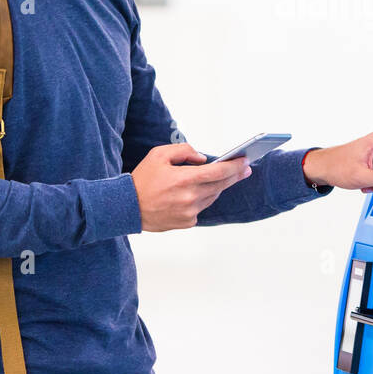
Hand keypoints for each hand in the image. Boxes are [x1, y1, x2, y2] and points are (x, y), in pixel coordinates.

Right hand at [131, 143, 249, 231]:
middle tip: (245, 168)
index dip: (234, 166)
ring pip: (212, 196)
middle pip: (220, 185)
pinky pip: (202, 208)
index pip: (218, 172)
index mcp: (184, 179)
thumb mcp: (159, 154)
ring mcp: (189, 212)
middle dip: (234, 175)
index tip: (245, 161)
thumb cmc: (143, 179)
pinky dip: (203, 198)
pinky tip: (199, 192)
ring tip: (223, 177)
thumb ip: (184, 151)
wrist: (128, 208)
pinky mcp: (187, 222)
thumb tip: (203, 159)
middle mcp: (189, 197)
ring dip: (218, 186)